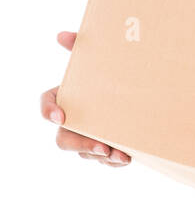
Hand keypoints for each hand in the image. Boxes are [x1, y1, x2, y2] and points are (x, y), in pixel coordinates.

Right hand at [41, 31, 131, 164]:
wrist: (145, 89)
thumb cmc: (114, 71)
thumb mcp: (100, 58)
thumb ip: (82, 45)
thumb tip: (62, 35)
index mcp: (66, 96)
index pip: (46, 104)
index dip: (48, 111)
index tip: (62, 116)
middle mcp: (72, 120)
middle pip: (63, 139)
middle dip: (80, 144)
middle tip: (100, 146)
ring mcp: (87, 136)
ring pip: (85, 152)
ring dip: (101, 156)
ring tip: (122, 155)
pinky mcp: (104, 148)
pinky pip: (103, 160)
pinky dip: (114, 161)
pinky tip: (127, 157)